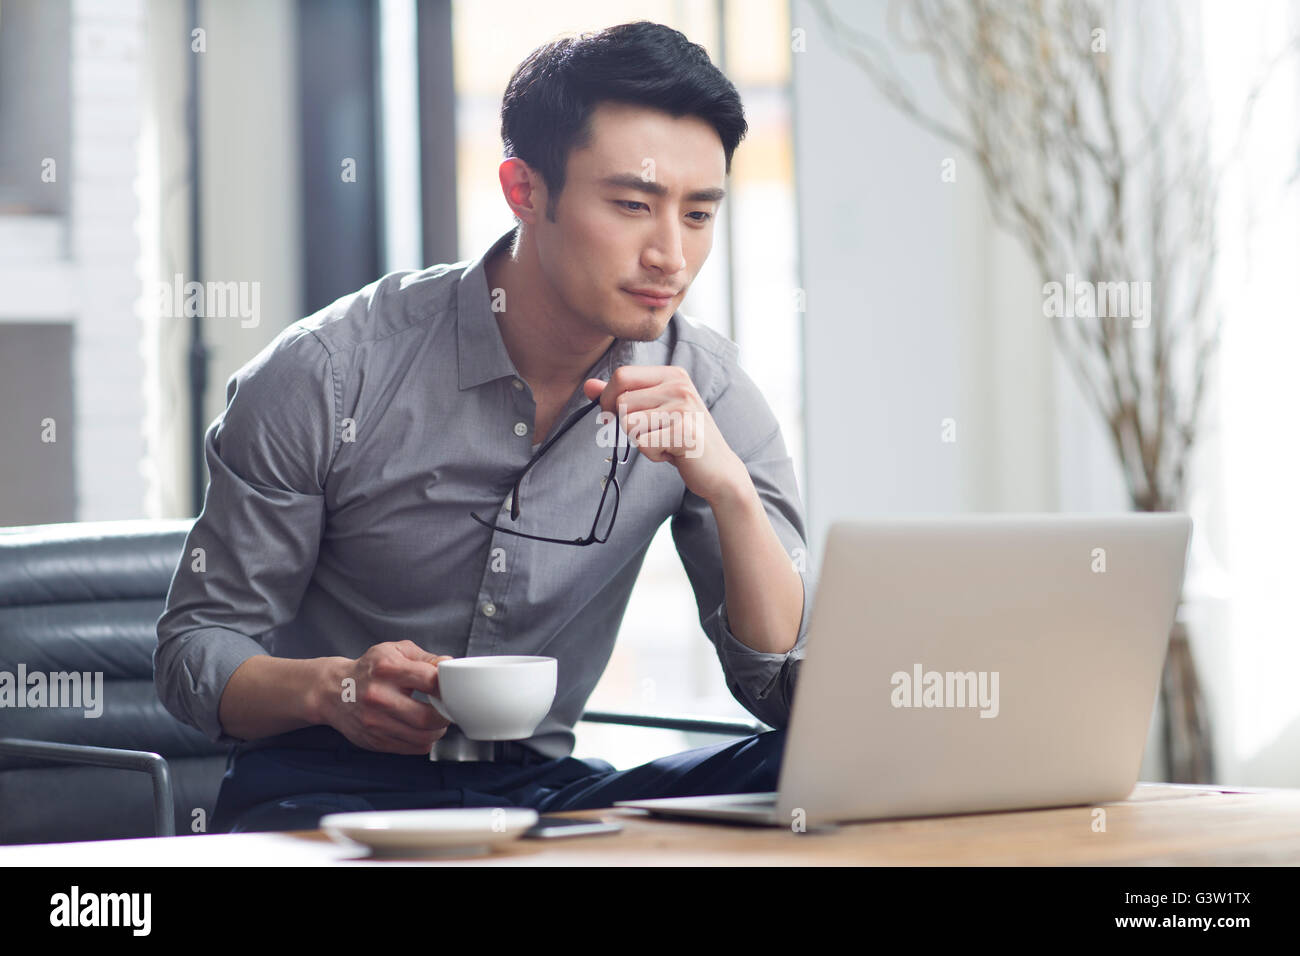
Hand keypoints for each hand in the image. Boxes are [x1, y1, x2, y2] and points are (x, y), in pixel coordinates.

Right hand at [321, 640, 453, 753]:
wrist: (332, 690)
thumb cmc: (369, 669)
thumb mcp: (394, 651)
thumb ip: (425, 657)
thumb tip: (449, 665)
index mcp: (387, 668)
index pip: (430, 681)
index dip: (448, 686)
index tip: (451, 688)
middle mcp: (379, 696)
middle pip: (428, 717)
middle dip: (445, 715)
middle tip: (447, 709)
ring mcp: (375, 722)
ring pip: (422, 737)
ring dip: (438, 731)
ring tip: (436, 720)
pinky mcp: (374, 741)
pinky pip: (412, 748)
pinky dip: (424, 741)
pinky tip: (422, 729)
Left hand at [583, 366, 748, 504]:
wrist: (719, 470)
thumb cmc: (681, 439)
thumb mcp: (653, 412)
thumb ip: (621, 396)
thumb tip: (588, 386)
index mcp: (673, 374)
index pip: (622, 375)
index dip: (609, 398)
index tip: (617, 416)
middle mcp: (679, 385)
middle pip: (621, 401)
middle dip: (626, 425)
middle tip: (652, 434)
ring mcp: (683, 407)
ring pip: (629, 423)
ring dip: (641, 441)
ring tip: (665, 442)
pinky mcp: (683, 432)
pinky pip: (643, 444)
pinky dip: (653, 455)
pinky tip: (673, 453)